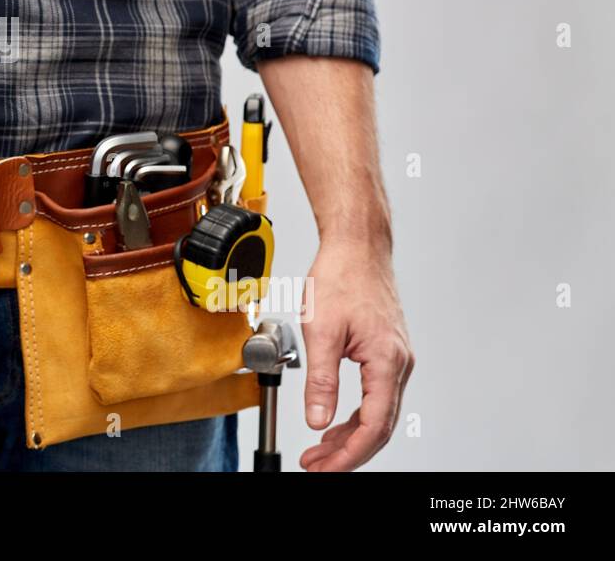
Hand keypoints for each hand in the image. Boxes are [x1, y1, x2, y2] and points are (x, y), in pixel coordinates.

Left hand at [299, 238, 413, 470]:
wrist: (357, 247)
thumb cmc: (341, 277)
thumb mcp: (321, 330)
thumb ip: (320, 380)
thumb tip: (318, 420)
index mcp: (387, 361)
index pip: (373, 427)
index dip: (348, 454)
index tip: (323, 467)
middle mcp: (399, 363)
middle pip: (379, 426)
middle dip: (347, 452)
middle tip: (316, 465)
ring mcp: (396, 358)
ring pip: (379, 412)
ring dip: (350, 435)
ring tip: (320, 449)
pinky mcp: (387, 351)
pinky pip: (376, 394)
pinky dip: (356, 413)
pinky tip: (335, 420)